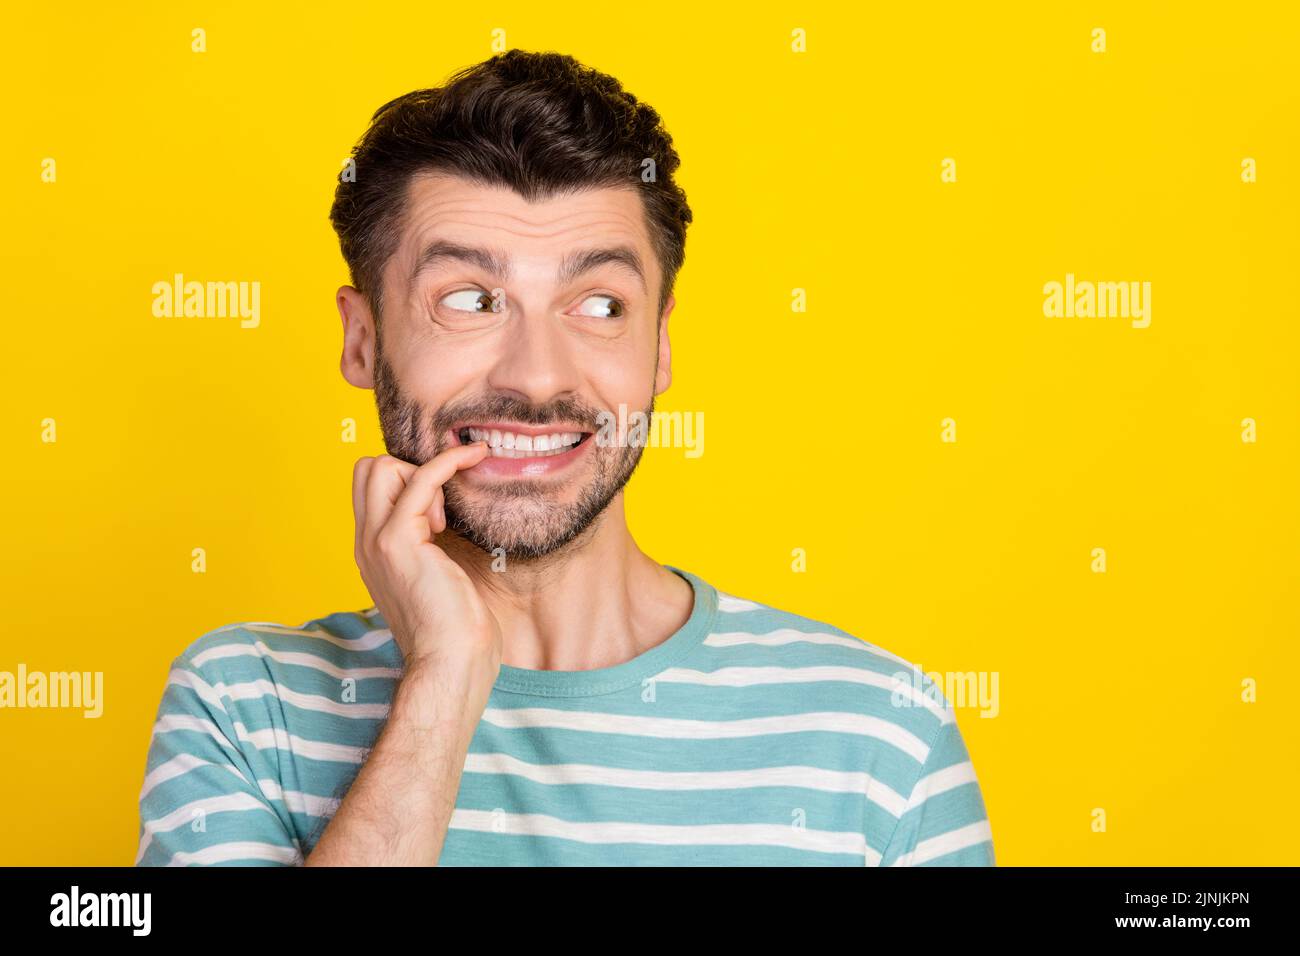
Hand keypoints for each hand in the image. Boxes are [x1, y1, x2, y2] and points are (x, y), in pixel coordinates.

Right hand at [351, 443, 501, 719]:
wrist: (450, 663)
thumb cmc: (454, 630)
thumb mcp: (434, 578)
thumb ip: (428, 548)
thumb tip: (444, 518)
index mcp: (372, 551)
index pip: (368, 489)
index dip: (405, 484)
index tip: (439, 515)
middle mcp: (366, 542)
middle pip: (366, 469)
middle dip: (408, 471)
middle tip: (440, 514)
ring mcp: (377, 540)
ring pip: (381, 466)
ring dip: (424, 476)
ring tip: (444, 522)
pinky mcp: (398, 541)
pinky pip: (421, 477)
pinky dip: (450, 461)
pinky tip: (475, 457)